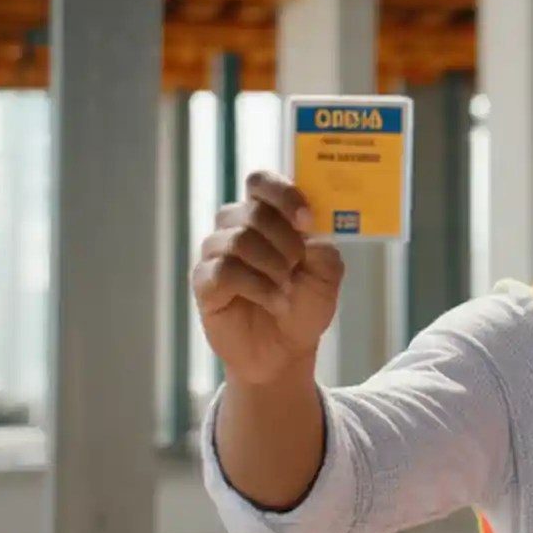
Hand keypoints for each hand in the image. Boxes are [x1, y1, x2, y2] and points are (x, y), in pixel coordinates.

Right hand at [191, 171, 343, 385]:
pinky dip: (256, 286)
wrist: (286, 350)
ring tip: (287, 288)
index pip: (261, 182)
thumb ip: (323, 245)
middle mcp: (236, 226)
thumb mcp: (327, 273)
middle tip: (298, 266)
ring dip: (272, 265)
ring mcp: (217, 253)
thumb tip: (311, 228)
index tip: (307, 220)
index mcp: (267, 214)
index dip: (284, 194)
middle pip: (253, 210)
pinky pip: (224, 270)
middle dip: (286, 240)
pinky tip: (273, 300)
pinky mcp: (205, 281)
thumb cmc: (304, 303)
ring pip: (239, 239)